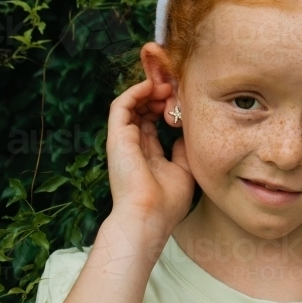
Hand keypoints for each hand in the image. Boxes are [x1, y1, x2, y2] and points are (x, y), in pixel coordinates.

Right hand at [105, 78, 194, 238]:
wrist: (149, 216)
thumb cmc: (167, 201)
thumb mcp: (184, 170)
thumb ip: (182, 150)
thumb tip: (185, 133)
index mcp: (147, 155)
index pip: (152, 124)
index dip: (166, 108)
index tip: (182, 100)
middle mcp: (133, 147)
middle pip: (141, 112)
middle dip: (158, 97)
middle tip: (175, 89)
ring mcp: (123, 141)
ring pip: (130, 106)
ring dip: (147, 91)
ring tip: (166, 86)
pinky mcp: (117, 138)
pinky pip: (120, 107)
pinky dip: (134, 92)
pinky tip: (151, 86)